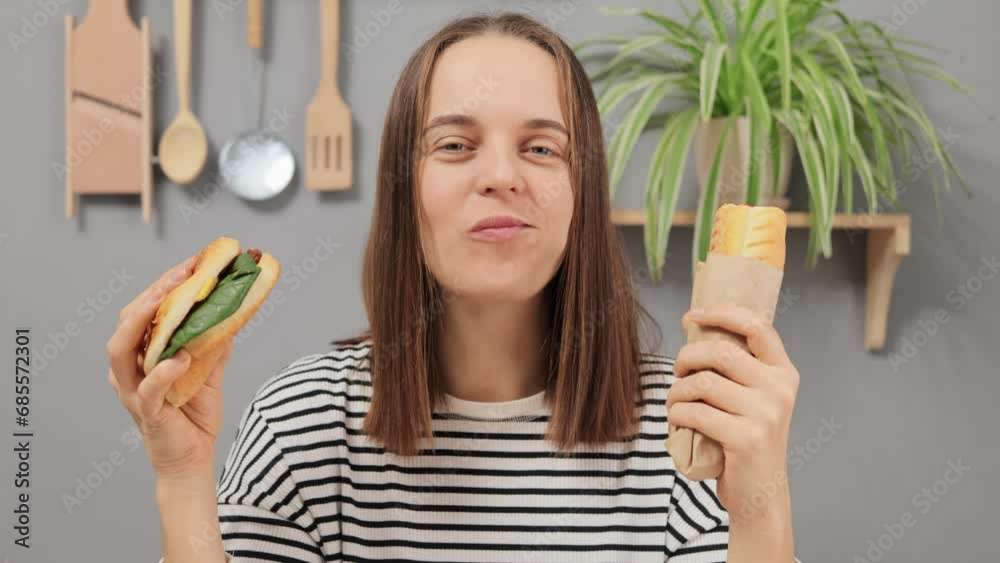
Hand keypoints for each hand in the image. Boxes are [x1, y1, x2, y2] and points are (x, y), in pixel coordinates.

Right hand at [106, 255, 234, 479]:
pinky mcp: (146, 413)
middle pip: (127, 322)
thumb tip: (233, 312)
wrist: (193, 459)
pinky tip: (183, 357)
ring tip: (169, 301)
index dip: (165, 285)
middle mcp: (129, 370)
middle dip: (155, 293)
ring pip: (121, 351)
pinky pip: (147, 389)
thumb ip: (215, 344)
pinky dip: (163, 371)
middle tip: (186, 273)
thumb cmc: (195, 416)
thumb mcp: (209, 371)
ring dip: (144, 322)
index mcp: (141, 355)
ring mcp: (133, 392)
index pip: (144, 311)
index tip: (193, 263)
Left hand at [666, 303, 799, 523]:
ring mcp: (766, 414)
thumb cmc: (744, 439)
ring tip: (674, 403)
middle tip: (677, 373)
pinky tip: (678, 422)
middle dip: (686, 358)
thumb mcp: (751, 398)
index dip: (721, 313)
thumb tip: (695, 324)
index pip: (757, 325)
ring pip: (703, 383)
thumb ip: (736, 367)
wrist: (759, 494)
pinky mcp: (747, 438)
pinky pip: (695, 412)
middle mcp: (780, 389)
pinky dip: (677, 415)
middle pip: (720, 352)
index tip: (692, 316)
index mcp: (784, 373)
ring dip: (677, 392)